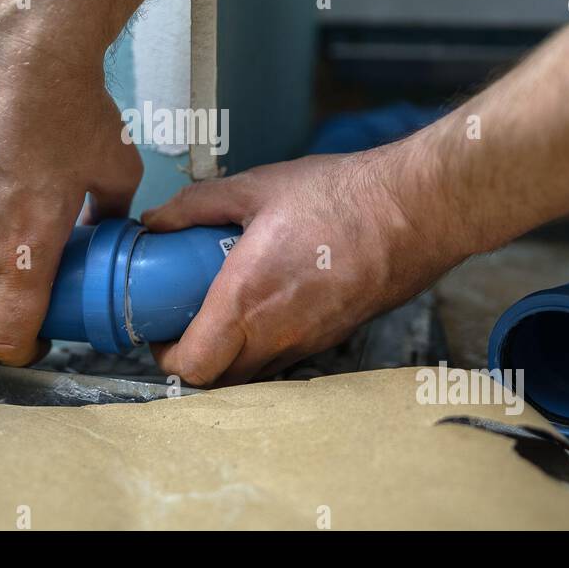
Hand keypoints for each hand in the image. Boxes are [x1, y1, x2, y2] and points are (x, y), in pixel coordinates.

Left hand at [140, 139, 470, 385]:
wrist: (413, 211)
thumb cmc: (338, 197)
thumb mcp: (255, 187)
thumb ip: (196, 205)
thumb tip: (155, 220)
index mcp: (246, 298)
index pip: (193, 365)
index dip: (166, 356)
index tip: (159, 332)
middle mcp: (275, 333)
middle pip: (218, 379)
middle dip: (194, 359)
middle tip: (184, 323)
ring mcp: (307, 341)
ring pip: (253, 373)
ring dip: (230, 355)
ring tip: (223, 312)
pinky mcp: (332, 337)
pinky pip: (285, 357)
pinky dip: (265, 344)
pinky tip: (268, 302)